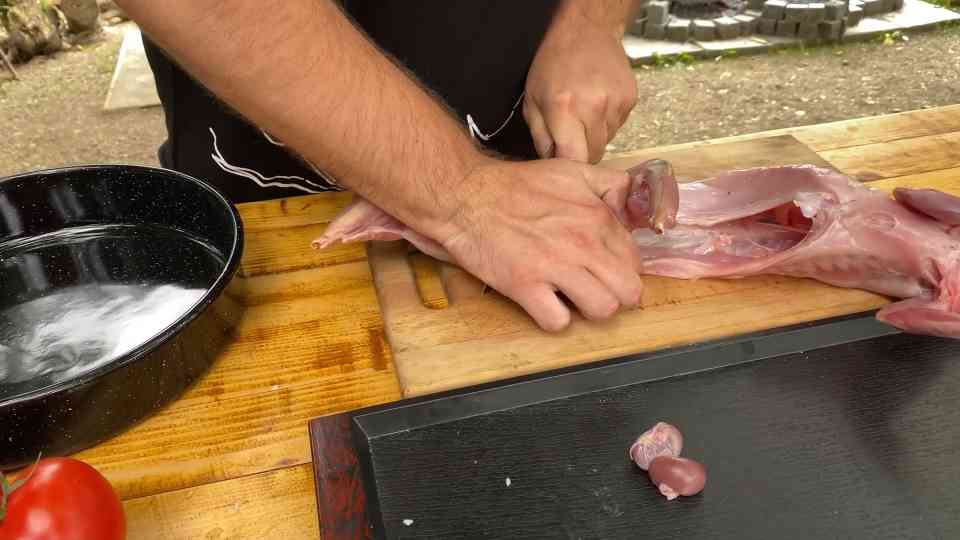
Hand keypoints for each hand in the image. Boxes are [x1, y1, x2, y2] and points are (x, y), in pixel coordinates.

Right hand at [440, 158, 643, 331]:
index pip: (634, 261)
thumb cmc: (516, 185)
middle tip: (594, 288)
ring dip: (589, 310)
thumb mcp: (572, 170)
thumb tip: (628, 207)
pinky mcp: (526, 287)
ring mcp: (555, 267)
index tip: (603, 267)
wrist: (467, 196)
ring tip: (571, 298)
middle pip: (628, 292)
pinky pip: (558, 322)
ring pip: (602, 310)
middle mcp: (583, 244)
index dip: (621, 268)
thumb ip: (609, 184)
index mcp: (598, 217)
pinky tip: (544, 302)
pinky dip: (553, 318)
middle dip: (615, 294)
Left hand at [523, 8, 637, 163]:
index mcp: (565, 109)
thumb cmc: (553, 64)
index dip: (569, 166)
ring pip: (607, 141)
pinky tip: (597, 104)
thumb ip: (541, 137)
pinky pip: (618, 126)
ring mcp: (616, 104)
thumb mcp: (532, 100)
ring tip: (584, 113)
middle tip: (571, 135)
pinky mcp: (630, 99)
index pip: (575, 159)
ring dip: (595, 135)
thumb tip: (552, 163)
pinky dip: (607, 122)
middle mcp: (594, 107)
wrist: (586, 30)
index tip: (564, 162)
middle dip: (581, 151)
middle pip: (594, 155)